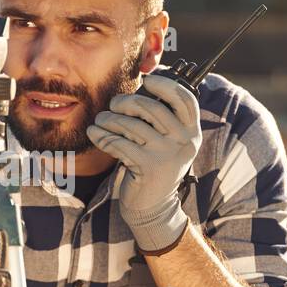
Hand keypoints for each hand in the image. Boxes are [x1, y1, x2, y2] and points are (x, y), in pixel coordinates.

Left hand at [86, 74, 201, 251]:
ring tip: (99, 120)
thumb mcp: (167, 142)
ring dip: (109, 119)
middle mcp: (184, 142)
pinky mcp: (148, 167)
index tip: (148, 80)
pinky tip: (94, 134)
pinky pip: (119, 144)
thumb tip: (141, 88)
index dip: (166, 85)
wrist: (153, 206)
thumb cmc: (155, 165)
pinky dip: (103, 137)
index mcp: (191, 132)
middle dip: (127, 102)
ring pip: (131, 125)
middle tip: (113, 104)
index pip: (185, 100)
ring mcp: (166, 155)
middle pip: (152, 108)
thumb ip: (161, 119)